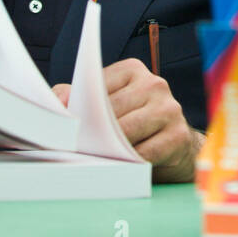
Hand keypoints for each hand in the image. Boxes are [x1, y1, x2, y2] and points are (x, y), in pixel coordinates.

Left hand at [51, 59, 202, 183]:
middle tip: (77, 148)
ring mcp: (169, 108)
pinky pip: (143, 153)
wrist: (174, 148)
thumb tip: (59, 102)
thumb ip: (75, 97)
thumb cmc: (129, 124)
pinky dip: (128, 162)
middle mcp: (154, 84)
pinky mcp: (178, 135)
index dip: (80, 109)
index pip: (98, 87)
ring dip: (108, 149)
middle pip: (112, 111)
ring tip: (95, 157)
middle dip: (92, 132)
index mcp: (132, 70)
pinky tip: (119, 165)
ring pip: (127, 132)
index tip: (67, 126)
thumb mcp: (102, 104)